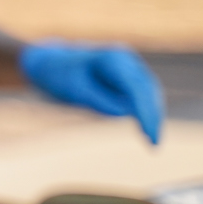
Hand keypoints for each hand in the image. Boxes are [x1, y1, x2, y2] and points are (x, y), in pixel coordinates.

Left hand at [20, 43, 163, 143]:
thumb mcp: (73, 90)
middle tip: (154, 144)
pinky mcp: (128, 78)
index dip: (146, 113)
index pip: (137, 88)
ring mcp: (129, 67)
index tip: (150, 136)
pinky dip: (145, 112)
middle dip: (153, 116)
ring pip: (150, 93)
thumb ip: (98, 100)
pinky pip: (142, 96)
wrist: (49, 61)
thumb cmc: (59, 75)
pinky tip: (146, 129)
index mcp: (113, 59)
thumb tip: (124, 113)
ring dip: (152, 116)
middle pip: (148, 90)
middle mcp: (126, 60)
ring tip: (152, 142)